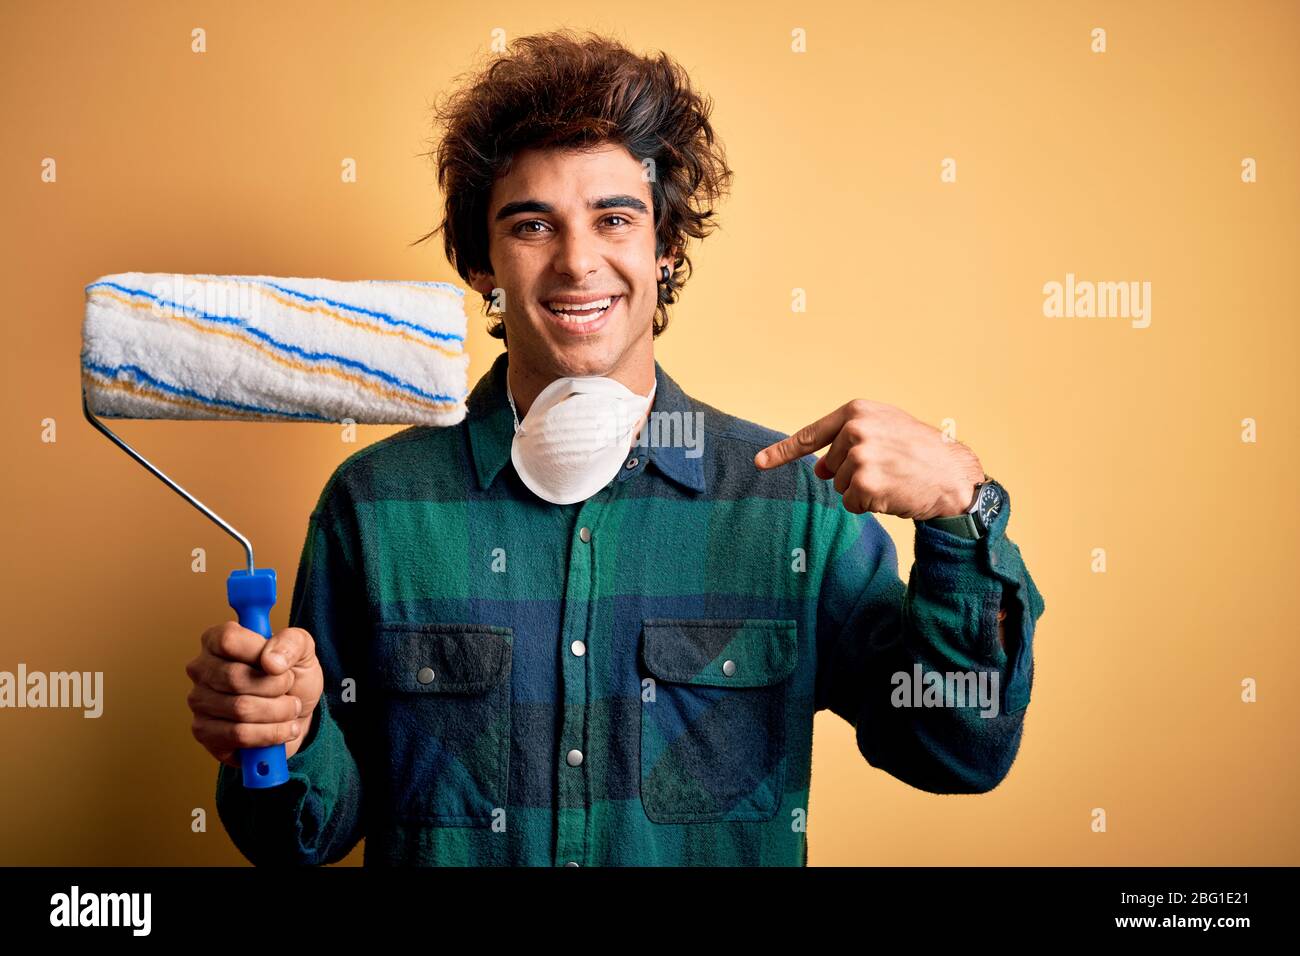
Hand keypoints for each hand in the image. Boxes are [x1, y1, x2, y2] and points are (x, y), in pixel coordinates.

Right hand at [185, 623, 323, 768]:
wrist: (296, 716)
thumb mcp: (303, 650)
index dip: (259, 652)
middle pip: (235, 678)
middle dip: (277, 686)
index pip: (228, 640)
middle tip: (290, 688)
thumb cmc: (293, 677)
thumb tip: (270, 662)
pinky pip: (239, 735)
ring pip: (241, 709)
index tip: (280, 663)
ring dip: (279, 712)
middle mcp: (201, 669)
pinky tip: (285, 729)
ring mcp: (199, 702)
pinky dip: (271, 733)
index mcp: (217, 640)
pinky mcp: (205, 733)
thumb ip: (292, 642)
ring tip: (291, 709)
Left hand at [753, 398, 984, 518]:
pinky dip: (869, 506)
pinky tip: (894, 493)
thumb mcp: (886, 430)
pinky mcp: (866, 483)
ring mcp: (860, 456)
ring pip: (840, 487)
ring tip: (894, 479)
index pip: (812, 435)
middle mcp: (856, 430)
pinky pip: (852, 504)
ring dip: (863, 491)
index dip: (783, 451)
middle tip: (889, 468)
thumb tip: (818, 468)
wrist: (955, 475)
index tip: (759, 462)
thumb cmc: (923, 452)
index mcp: (858, 412)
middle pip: (830, 468)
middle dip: (853, 475)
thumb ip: (849, 440)